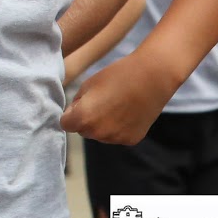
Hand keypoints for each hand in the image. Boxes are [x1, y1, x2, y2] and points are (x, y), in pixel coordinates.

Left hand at [60, 48, 182, 144]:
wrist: (151, 78)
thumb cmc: (116, 76)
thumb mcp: (87, 85)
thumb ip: (76, 103)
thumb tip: (72, 115)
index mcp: (83, 118)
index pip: (65, 124)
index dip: (71, 113)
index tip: (81, 103)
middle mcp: (98, 133)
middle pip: (83, 130)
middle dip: (86, 119)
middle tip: (101, 101)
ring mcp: (116, 138)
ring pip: (100, 134)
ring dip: (102, 125)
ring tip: (116, 105)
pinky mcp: (131, 140)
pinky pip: (116, 136)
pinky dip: (118, 127)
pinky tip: (128, 112)